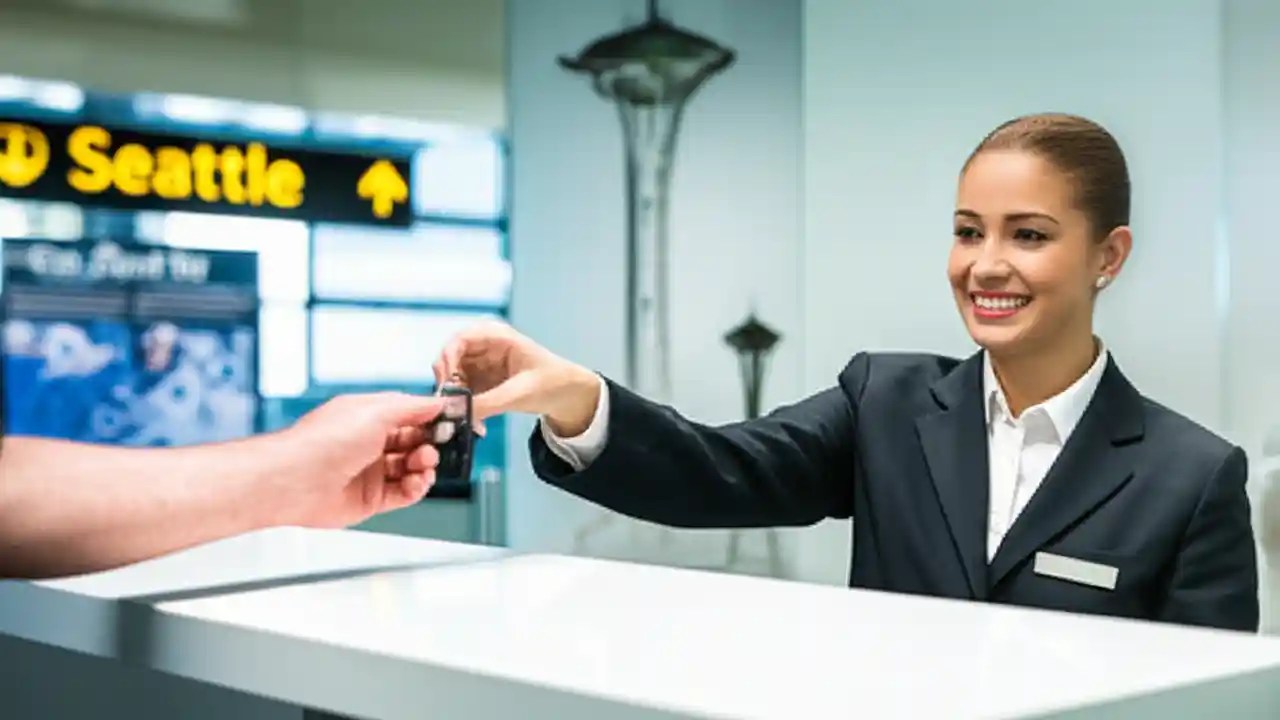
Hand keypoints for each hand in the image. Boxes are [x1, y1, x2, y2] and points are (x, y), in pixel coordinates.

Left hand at [274, 392, 445, 527]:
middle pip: (412, 443)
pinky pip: (402, 494)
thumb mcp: (376, 412)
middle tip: (438, 447)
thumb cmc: (325, 441)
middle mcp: (368, 443)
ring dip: (424, 467)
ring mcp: (369, 472)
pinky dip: (416, 489)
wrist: (295, 481)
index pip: (407, 415)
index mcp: (367, 416)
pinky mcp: (369, 499)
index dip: (429, 419)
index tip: (449, 422)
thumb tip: (437, 403)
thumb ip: (412, 408)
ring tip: (425, 465)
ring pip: (410, 469)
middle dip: (429, 444)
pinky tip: (417, 483)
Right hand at [433, 320, 600, 436]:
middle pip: (449, 361)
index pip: (459, 341)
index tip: (447, 386)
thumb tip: (456, 412)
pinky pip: (462, 394)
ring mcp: (481, 365)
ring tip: (471, 423)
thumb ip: (487, 403)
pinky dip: (465, 409)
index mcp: (497, 337)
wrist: (570, 395)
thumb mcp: (520, 394)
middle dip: (449, 387)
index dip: (447, 361)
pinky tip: (478, 425)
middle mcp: (484, 347)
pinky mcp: (481, 382)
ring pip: (452, 380)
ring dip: (457, 402)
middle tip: (453, 410)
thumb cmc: (553, 382)